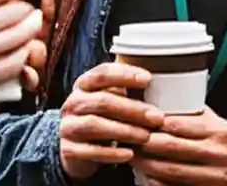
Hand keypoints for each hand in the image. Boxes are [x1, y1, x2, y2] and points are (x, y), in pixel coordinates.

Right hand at [59, 63, 164, 180]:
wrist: (75, 147)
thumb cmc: (101, 117)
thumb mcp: (109, 100)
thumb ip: (125, 92)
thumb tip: (159, 87)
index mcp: (84, 85)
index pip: (102, 74)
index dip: (125, 74)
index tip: (148, 78)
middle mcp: (73, 103)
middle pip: (103, 101)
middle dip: (133, 109)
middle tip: (157, 117)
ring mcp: (68, 126)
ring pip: (95, 125)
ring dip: (124, 130)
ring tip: (146, 136)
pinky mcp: (69, 149)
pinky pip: (89, 151)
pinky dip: (111, 153)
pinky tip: (129, 154)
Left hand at [130, 107, 226, 184]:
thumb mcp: (218, 123)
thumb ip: (195, 113)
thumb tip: (167, 96)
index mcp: (216, 130)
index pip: (180, 125)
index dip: (155, 123)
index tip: (138, 119)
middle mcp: (214, 151)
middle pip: (172, 147)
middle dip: (146, 144)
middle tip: (128, 138)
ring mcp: (211, 174)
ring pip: (172, 170)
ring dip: (148, 164)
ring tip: (132, 156)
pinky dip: (159, 183)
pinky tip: (147, 177)